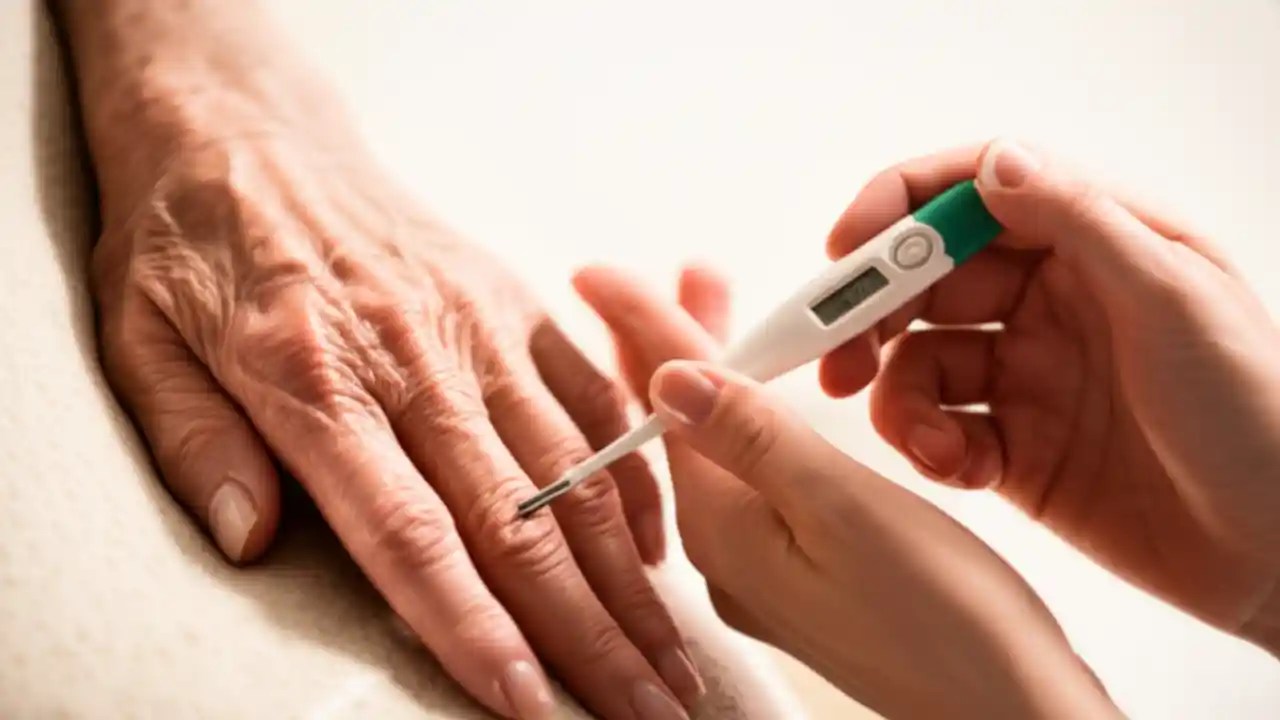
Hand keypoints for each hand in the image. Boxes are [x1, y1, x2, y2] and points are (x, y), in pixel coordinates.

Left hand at [75, 6, 701, 716]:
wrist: (247, 128)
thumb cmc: (193, 240)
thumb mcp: (143, 340)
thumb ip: (197, 446)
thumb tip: (250, 542)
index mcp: (315, 379)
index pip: (410, 534)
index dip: (472, 629)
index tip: (528, 704)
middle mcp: (415, 357)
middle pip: (518, 523)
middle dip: (589, 633)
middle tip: (641, 714)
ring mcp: (477, 326)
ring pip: (574, 472)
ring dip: (629, 575)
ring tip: (668, 654)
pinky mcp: (512, 301)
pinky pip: (591, 396)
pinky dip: (632, 478)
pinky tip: (656, 548)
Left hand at [574, 267, 1120, 718]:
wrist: (1007, 710)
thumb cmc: (944, 618)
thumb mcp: (843, 509)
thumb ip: (754, 439)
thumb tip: (669, 376)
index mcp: (722, 528)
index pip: (667, 402)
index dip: (640, 326)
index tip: (594, 271)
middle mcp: (726, 553)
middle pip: (687, 425)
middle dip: (684, 343)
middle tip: (689, 271)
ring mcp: (762, 570)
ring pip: (721, 451)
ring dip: (721, 379)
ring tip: (721, 313)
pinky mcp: (803, 579)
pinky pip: (754, 482)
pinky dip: (754, 427)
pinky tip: (764, 409)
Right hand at [823, 140, 1279, 652]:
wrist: (1278, 553)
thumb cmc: (1257, 414)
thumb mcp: (1171, 298)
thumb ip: (1077, 221)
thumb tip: (994, 160)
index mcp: (1094, 243)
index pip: (971, 195)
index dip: (898, 211)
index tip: (846, 250)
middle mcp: (1051, 301)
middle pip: (925, 282)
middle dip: (871, 315)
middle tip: (837, 359)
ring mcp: (1029, 376)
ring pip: (920, 363)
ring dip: (899, 397)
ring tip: (924, 440)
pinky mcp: (1016, 449)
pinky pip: (940, 432)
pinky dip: (931, 448)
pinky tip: (960, 468)